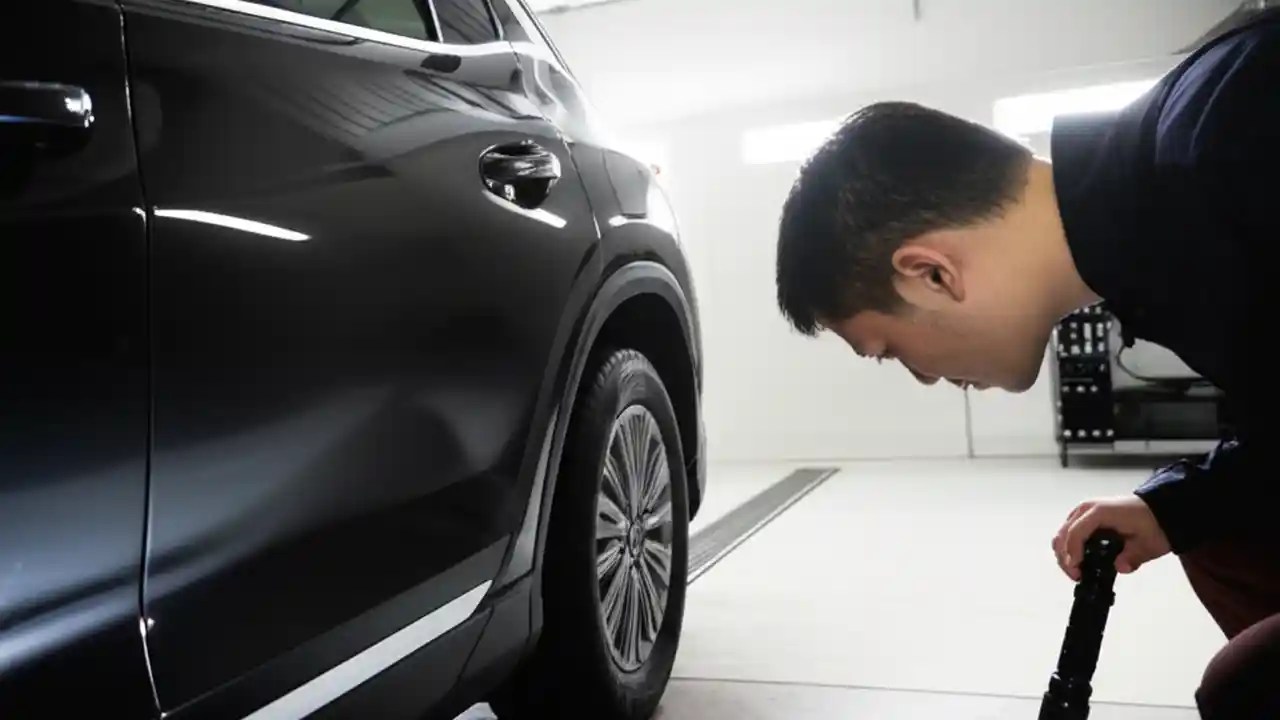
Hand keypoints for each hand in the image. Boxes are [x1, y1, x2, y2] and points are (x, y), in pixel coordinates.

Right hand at [1052, 496, 1170, 580]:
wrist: (1160, 510)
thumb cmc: (1153, 524)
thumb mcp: (1147, 544)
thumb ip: (1132, 557)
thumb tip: (1120, 568)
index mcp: (1099, 512)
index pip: (1076, 533)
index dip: (1072, 554)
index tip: (1078, 572)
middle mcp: (1086, 510)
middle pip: (1063, 534)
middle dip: (1065, 558)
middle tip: (1077, 576)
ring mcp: (1083, 513)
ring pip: (1062, 534)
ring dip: (1064, 554)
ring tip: (1077, 571)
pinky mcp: (1085, 519)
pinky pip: (1069, 533)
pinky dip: (1069, 549)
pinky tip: (1079, 562)